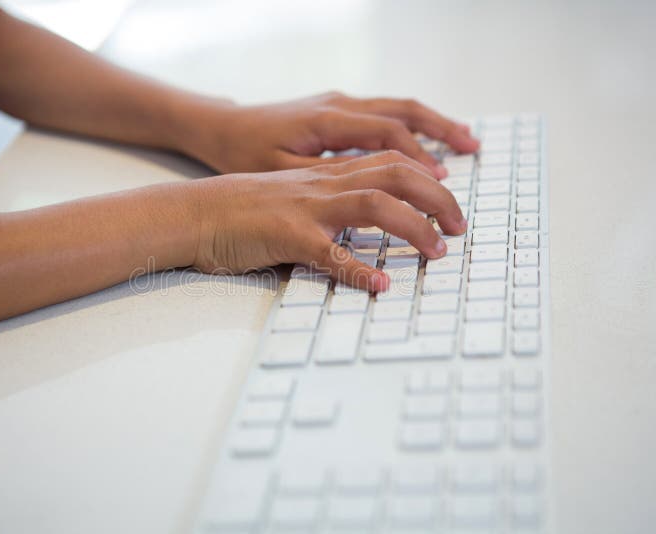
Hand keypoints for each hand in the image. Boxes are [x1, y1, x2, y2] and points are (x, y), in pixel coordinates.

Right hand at [185, 150, 466, 290]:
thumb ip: (332, 208)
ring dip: (413, 227)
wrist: (196, 213)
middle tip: (459, 226)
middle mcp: (324, 185)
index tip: (449, 202)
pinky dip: (359, 270)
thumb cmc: (243, 210)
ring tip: (437, 251)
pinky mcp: (287, 237)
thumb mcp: (295, 198)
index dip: (429, 177)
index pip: (391, 161)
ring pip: (374, 204)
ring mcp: (307, 209)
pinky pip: (330, 254)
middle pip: (395, 174)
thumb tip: (368, 234)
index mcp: (327, 175)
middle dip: (437, 197)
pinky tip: (380, 286)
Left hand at [189, 92, 478, 177]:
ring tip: (466, 142)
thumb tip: (370, 208)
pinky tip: (427, 142)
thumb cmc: (245, 154)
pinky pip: (384, 115)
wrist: (221, 128)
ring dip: (434, 125)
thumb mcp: (280, 177)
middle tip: (471, 154)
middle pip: (404, 115)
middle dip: (441, 135)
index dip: (419, 163)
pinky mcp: (337, 111)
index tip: (441, 189)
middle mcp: (339, 107)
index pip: (388, 137)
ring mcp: (339, 105)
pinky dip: (413, 127)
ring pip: (398, 109)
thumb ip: (327, 186)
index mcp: (327, 122)